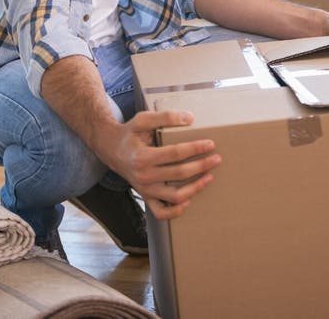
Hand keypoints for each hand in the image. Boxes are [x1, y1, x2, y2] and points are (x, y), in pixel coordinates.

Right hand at [106, 109, 220, 219]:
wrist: (111, 149)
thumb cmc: (130, 133)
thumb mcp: (143, 119)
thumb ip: (165, 117)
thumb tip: (189, 118)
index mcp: (143, 156)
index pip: (175, 153)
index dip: (195, 149)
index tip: (210, 144)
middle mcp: (144, 176)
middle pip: (179, 174)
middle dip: (201, 166)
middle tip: (217, 159)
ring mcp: (145, 189)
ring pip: (174, 196)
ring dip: (195, 188)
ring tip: (209, 177)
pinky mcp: (145, 197)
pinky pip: (161, 212)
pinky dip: (176, 211)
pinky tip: (189, 200)